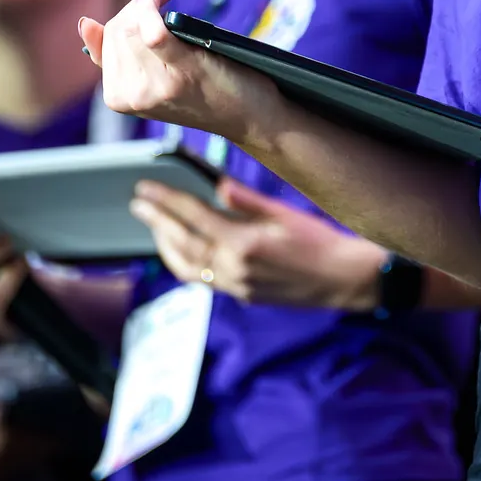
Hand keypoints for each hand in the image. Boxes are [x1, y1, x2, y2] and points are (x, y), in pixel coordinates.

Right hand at [79, 0, 279, 137]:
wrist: (249, 115)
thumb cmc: (204, 92)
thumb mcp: (153, 78)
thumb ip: (119, 57)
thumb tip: (85, 24)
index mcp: (118, 98)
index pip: (108, 39)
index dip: (127, 11)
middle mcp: (132, 97)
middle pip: (120, 30)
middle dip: (140, 1)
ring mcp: (156, 87)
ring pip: (135, 27)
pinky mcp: (183, 73)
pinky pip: (154, 33)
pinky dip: (153, 7)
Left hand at [131, 176, 383, 310]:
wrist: (343, 280)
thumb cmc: (319, 240)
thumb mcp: (285, 213)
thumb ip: (247, 201)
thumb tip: (216, 186)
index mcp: (244, 242)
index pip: (193, 216)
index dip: (166, 200)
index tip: (144, 188)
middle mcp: (234, 268)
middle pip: (182, 242)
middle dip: (156, 221)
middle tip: (137, 204)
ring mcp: (236, 286)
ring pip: (187, 267)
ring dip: (165, 245)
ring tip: (153, 227)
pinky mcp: (242, 295)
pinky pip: (203, 280)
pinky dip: (185, 263)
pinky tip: (180, 252)